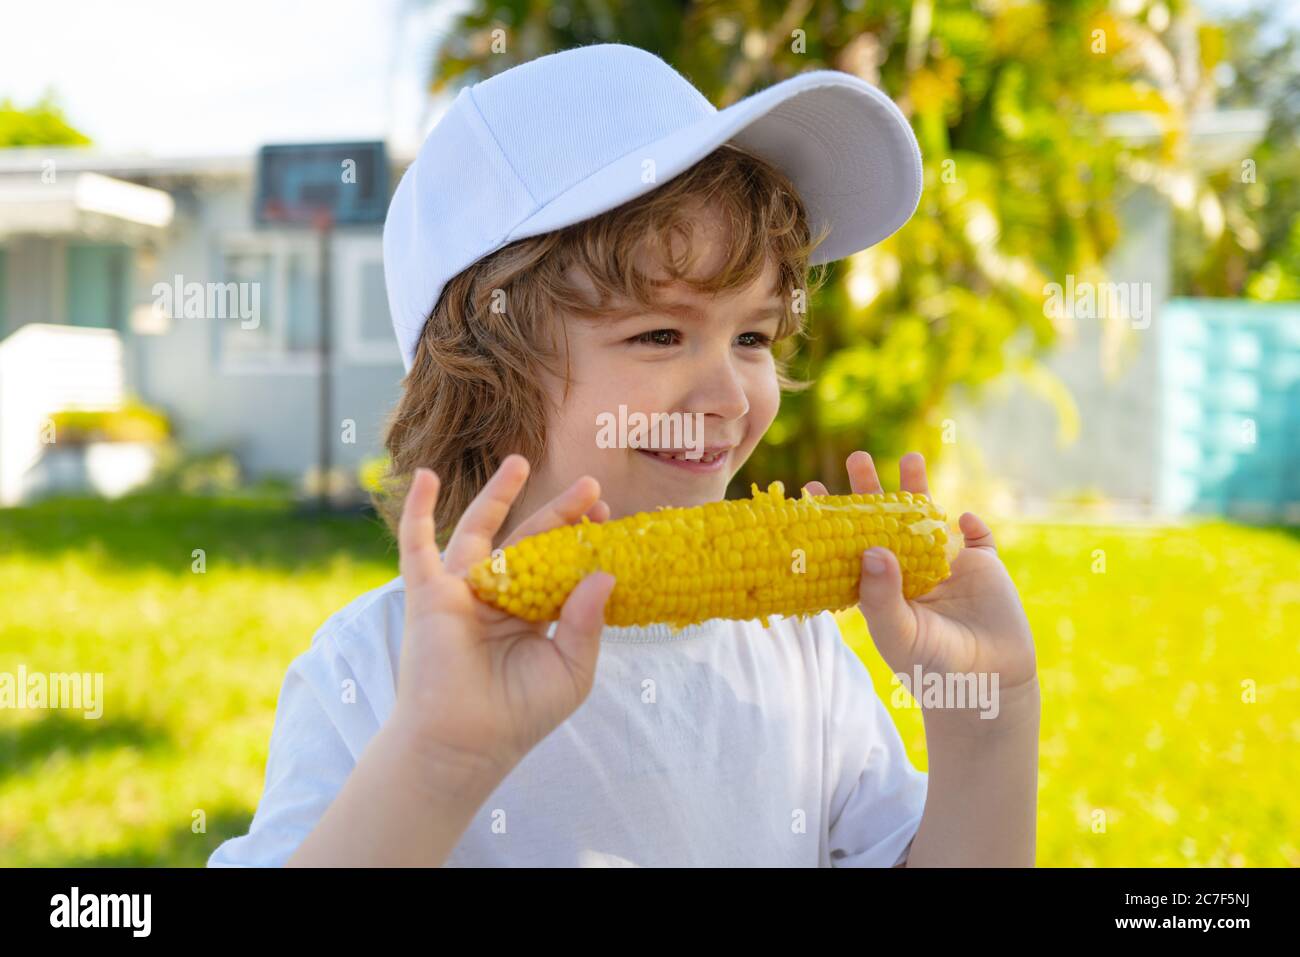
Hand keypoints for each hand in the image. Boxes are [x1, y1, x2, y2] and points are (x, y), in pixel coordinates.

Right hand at [393, 455, 615, 784]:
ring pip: (480, 531)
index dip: (583, 539)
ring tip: (521, 461)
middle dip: (561, 512)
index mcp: (533, 615)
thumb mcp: (571, 670)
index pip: (561, 565)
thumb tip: (605, 575)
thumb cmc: (519, 715)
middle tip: (591, 485)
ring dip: (498, 495)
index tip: (607, 516)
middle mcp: (499, 598)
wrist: (465, 742)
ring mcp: (462, 592)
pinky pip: (417, 545)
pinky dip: (417, 511)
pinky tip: (423, 476)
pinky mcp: (429, 594)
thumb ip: (587, 623)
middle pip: (531, 541)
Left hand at [804, 451, 1035, 694]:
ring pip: (929, 516)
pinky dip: (971, 525)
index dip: (833, 518)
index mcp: (881, 583)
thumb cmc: (930, 665)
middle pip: (885, 519)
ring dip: (920, 488)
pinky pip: (976, 536)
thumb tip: (870, 549)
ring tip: (909, 457)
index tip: (811, 490)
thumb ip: (881, 596)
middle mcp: (909, 567)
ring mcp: (946, 563)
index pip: (850, 543)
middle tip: (856, 458)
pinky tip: (962, 519)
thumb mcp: (898, 633)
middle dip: (871, 489)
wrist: (986, 685)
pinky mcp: (983, 565)